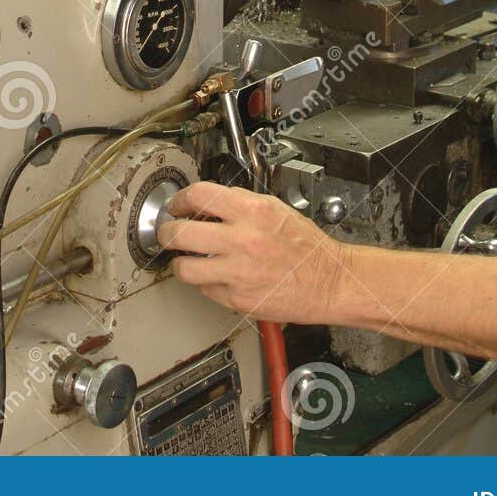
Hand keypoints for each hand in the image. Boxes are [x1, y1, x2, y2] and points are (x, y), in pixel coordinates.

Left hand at [159, 182, 352, 323]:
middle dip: (167, 232)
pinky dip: (206, 282)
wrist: (329, 281)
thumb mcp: (275, 209)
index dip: (179, 200)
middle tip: (168, 233)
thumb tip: (207, 203)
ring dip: (180, 263)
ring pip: (184, 268)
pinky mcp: (238, 299)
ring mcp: (238, 272)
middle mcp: (242, 240)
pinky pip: (206, 289)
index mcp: (252, 211)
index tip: (177, 205)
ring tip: (186, 259)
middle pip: (180, 232)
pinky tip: (216, 275)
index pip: (198, 196)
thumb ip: (239, 204)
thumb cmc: (307, 247)